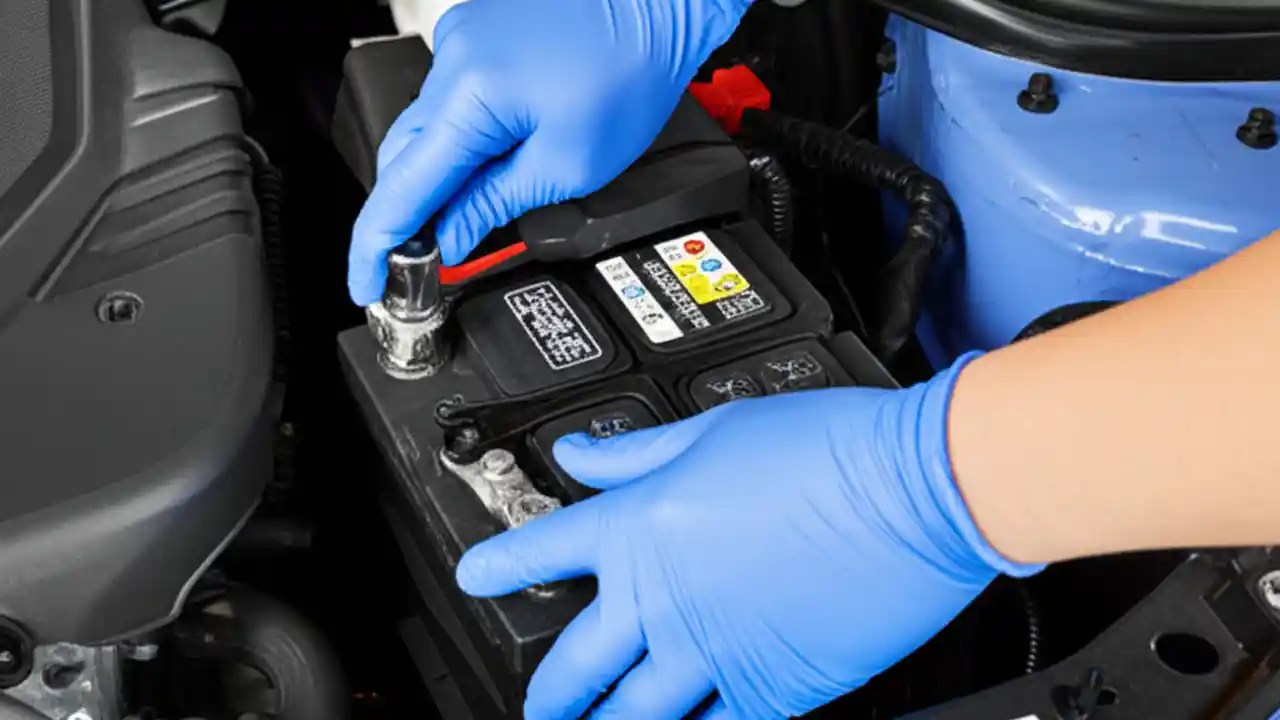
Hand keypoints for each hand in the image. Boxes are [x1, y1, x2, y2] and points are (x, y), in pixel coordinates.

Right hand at [346, 0, 751, 304]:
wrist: (659, 5)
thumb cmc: (632, 70)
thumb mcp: (568, 165)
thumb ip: (497, 204)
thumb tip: (454, 237)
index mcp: (469, 97)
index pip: (401, 189)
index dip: (378, 246)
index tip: (367, 282)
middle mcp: (452, 60)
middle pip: (404, 157)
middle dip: (412, 214)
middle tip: (428, 262)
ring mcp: (460, 40)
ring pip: (428, 127)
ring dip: (443, 171)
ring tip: (482, 202)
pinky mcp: (475, 33)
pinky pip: (450, 98)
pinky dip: (461, 134)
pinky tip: (496, 150)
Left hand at [456, 355, 1040, 718]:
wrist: (917, 489)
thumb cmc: (830, 449)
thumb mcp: (716, 429)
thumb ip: (637, 453)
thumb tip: (583, 455)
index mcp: (643, 526)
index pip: (543, 550)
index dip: (499, 567)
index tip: (476, 578)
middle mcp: (664, 599)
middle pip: (574, 664)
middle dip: (545, 692)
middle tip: (535, 704)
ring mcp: (715, 652)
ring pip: (632, 716)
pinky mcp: (773, 689)